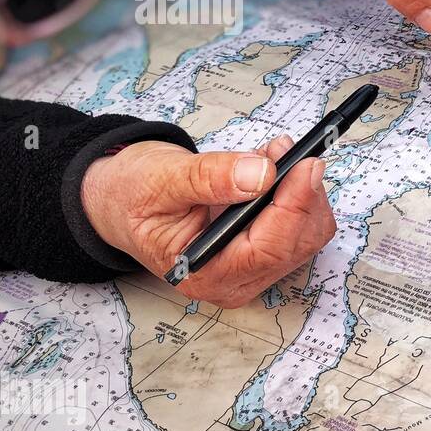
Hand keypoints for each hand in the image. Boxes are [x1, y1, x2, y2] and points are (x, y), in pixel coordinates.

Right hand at [82, 135, 335, 307]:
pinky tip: (274, 170)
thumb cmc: (132, 196)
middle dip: (302, 194)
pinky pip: (299, 227)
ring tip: (273, 154)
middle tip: (286, 150)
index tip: (306, 166)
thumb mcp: (161, 178)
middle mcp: (233, 281)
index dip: (293, 207)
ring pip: (306, 236)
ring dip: (302, 191)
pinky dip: (297, 194)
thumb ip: (210, 178)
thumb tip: (261, 175)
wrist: (123, 201)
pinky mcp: (263, 253)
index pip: (267, 249)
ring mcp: (251, 271)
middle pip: (296, 245)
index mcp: (203, 273)